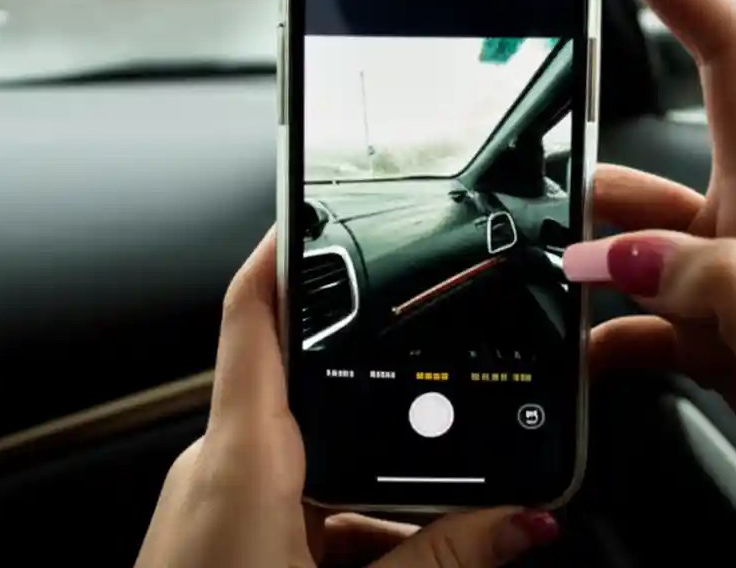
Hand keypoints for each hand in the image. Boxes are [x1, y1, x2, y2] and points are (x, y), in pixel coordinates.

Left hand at [135, 231, 559, 566]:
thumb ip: (444, 558)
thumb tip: (524, 521)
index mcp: (241, 460)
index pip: (251, 316)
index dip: (282, 249)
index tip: (314, 204)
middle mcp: (217, 470)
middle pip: (307, 400)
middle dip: (382, 418)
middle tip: (442, 432)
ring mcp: (211, 507)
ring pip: (308, 468)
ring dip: (368, 501)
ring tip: (423, 547)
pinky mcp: (212, 541)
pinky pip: (287, 509)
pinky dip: (340, 533)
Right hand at [567, 0, 735, 560]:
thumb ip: (717, 295)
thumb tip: (617, 251)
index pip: (723, 50)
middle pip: (643, 155)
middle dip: (573, 174)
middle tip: (519, 206)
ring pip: (631, 240)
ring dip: (582, 267)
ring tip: (541, 313)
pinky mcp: (731, 334)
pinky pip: (647, 311)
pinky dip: (605, 333)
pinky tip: (585, 366)